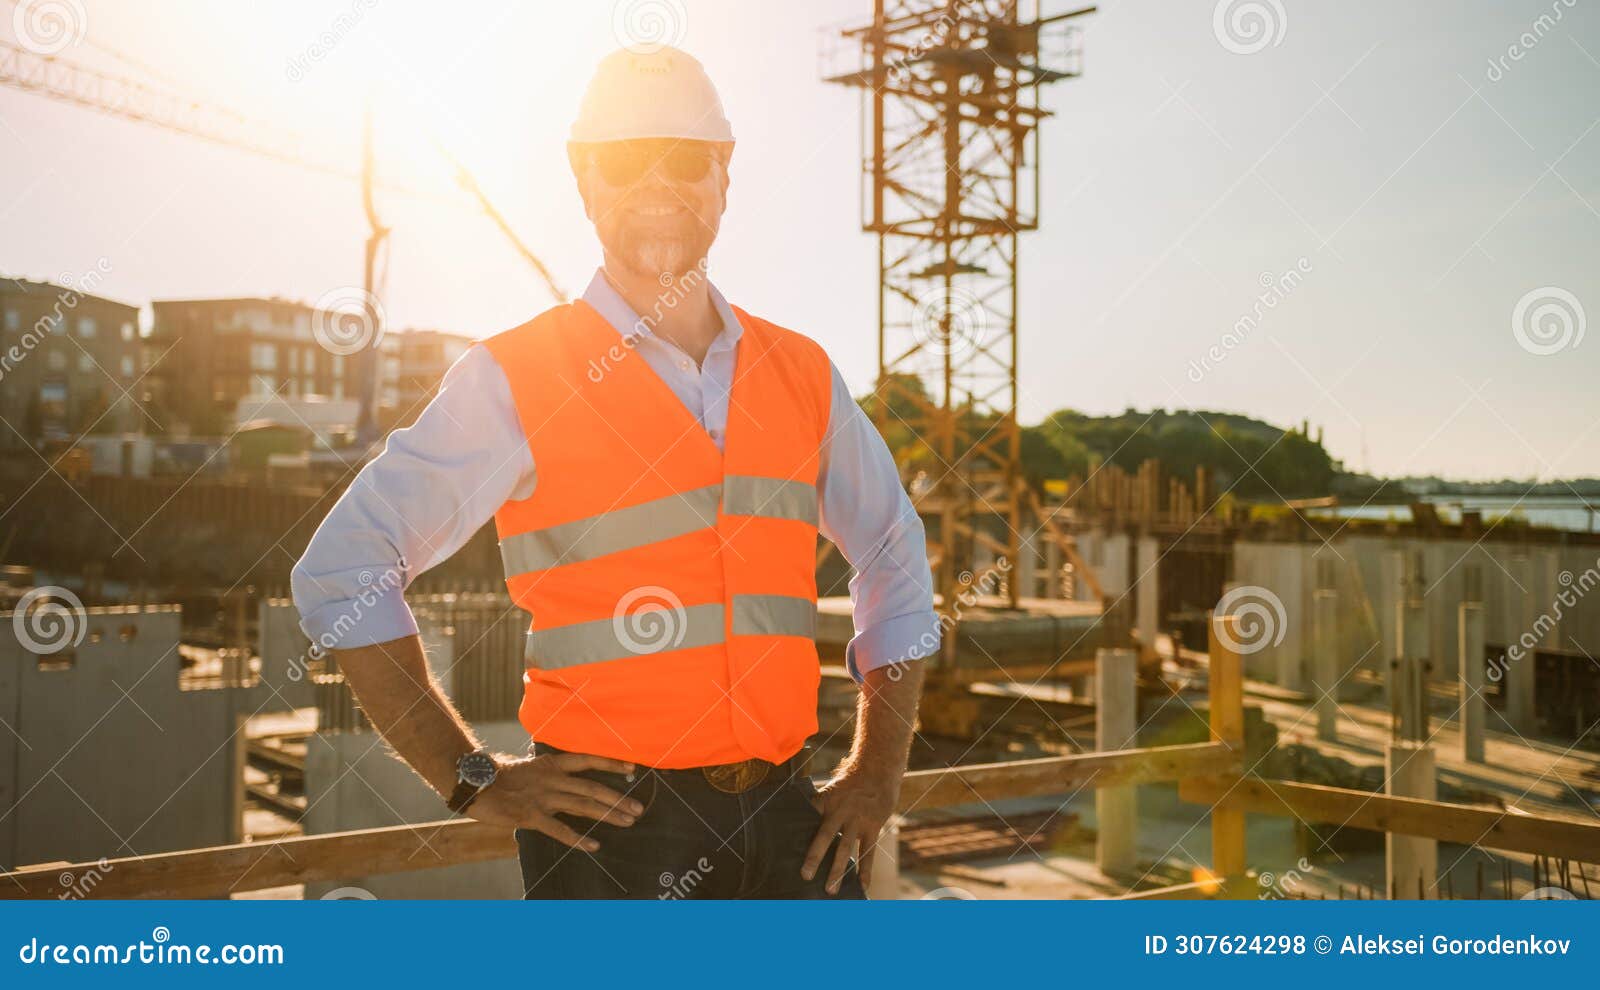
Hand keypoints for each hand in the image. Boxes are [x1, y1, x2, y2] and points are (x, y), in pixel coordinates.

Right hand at [464, 752, 643, 851]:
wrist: (474, 782)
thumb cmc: (500, 777)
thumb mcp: (529, 769)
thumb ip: (549, 776)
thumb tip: (566, 781)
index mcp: (551, 765)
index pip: (587, 761)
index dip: (610, 763)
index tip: (631, 768)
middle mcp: (552, 779)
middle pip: (592, 788)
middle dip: (618, 798)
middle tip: (638, 808)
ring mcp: (543, 797)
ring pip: (582, 806)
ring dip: (607, 814)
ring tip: (628, 821)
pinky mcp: (532, 816)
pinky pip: (559, 829)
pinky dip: (578, 838)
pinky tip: (594, 845)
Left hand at [801, 767, 899, 893]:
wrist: (879, 769)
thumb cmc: (852, 781)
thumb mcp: (832, 787)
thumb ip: (819, 806)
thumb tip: (800, 819)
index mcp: (825, 800)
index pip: (807, 816)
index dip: (794, 827)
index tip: (782, 846)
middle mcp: (840, 812)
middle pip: (825, 837)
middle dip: (815, 857)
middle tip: (806, 876)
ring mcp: (857, 820)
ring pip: (845, 849)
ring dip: (838, 871)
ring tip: (830, 889)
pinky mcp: (873, 827)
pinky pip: (868, 852)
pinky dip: (865, 870)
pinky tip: (862, 885)